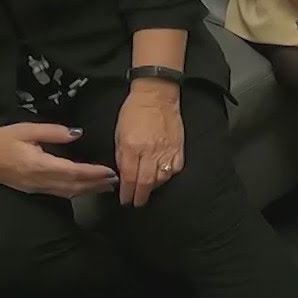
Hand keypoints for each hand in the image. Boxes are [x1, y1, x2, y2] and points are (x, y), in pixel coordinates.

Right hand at [0, 124, 117, 198]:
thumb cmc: (0, 139)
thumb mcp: (26, 129)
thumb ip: (53, 132)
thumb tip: (77, 133)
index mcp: (39, 164)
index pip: (73, 171)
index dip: (94, 173)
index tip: (110, 171)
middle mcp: (40, 180)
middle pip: (74, 186)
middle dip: (96, 184)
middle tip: (116, 181)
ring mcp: (35, 188)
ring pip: (68, 192)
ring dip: (89, 190)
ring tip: (106, 187)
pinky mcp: (32, 190)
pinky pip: (58, 193)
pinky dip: (75, 191)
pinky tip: (84, 189)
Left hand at [115, 78, 184, 207]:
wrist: (156, 95)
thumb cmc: (134, 110)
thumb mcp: (119, 132)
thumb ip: (121, 155)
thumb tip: (123, 174)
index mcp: (132, 147)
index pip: (129, 177)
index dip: (127, 192)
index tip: (125, 200)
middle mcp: (150, 151)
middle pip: (145, 182)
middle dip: (140, 196)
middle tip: (136, 203)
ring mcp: (166, 150)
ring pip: (161, 178)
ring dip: (153, 187)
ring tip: (147, 189)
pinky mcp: (178, 148)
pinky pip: (174, 169)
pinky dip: (167, 176)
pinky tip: (161, 176)